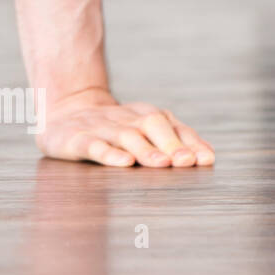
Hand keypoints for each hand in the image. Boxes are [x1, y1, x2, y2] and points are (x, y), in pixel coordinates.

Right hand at [37, 87, 214, 167]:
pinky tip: (124, 163)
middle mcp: (129, 119)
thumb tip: (209, 154)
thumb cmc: (115, 128)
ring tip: (162, 164)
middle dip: (173, 144)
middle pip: (154, 126)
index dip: (192, 143)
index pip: (175, 128)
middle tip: (187, 162)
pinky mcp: (78, 139)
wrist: (66, 110)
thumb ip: (174, 140)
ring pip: (128, 136)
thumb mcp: (144, 130)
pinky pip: (95, 145)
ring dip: (147, 150)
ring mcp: (103, 128)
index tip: (207, 159)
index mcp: (148, 116)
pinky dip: (110, 154)